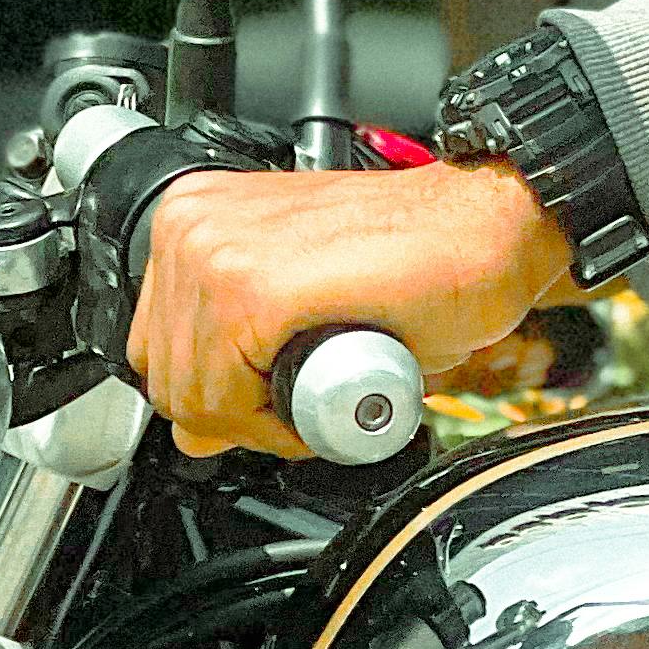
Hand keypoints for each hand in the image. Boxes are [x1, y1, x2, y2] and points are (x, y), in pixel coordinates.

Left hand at [129, 163, 574, 459]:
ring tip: (331, 379)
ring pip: (196, 397)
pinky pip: (228, 396)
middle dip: (238, 415)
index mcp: (194, 218)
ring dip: (262, 418)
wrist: (491, 226)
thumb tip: (191, 430)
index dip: (219, 396)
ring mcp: (217, 249)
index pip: (156, 353)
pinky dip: (280, 420)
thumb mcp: (302, 305)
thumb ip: (235, 356)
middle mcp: (193, 224)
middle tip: (313, 391)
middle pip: (169, 382)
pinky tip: (333, 382)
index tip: (281, 389)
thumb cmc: (420, 252)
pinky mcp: (255, 285)